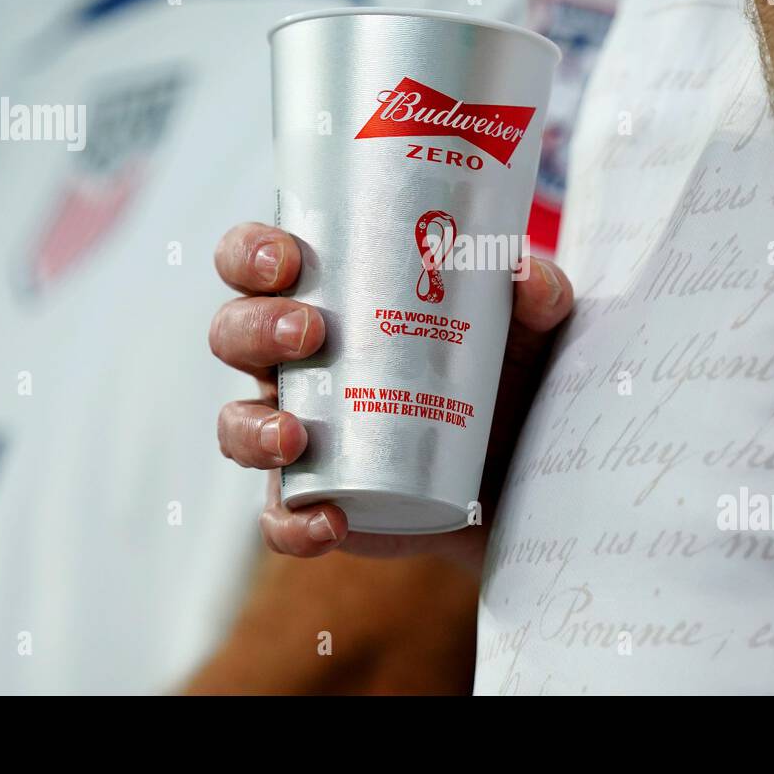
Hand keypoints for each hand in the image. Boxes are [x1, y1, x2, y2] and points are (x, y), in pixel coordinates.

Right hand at [209, 222, 572, 574]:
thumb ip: (539, 294)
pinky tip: (329, 519)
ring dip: (251, 427)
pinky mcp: (320, 497)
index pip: (257, 261)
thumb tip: (524, 275)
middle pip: (233, 332)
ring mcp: (301, 432)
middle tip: (310, 333)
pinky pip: (279, 515)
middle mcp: (298, 361)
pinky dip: (292, 522)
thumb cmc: (509, 372)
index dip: (250, 252)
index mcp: (330, 297)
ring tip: (296, 436)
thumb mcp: (529, 327)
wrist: (530, 470)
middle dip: (254, 327)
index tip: (288, 258)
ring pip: (236, 423)